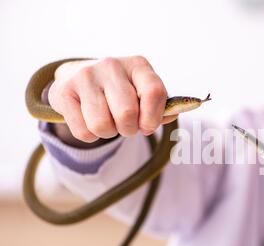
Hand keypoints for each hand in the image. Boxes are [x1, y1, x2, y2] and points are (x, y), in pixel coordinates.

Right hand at [48, 56, 177, 142]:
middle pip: (127, 114)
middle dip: (128, 129)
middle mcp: (111, 65)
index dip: (153, 118)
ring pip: (102, 125)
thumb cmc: (121, 92)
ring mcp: (85, 75)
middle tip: (124, 125)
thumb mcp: (143, 93)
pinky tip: (89, 120)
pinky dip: (90, 135)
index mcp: (138, 65)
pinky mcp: (64, 91)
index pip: (154, 92)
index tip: (147, 126)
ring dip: (108, 133)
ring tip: (107, 121)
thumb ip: (162, 107)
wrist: (78, 78)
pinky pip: (83, 132)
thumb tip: (172, 114)